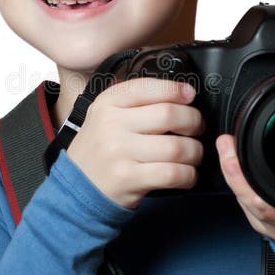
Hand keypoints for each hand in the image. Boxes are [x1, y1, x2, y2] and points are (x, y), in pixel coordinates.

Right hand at [67, 79, 203, 208]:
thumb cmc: (100, 149)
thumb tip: (182, 92)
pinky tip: (187, 174)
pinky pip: (173, 173)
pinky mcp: (129, 178)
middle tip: (197, 128)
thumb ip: (135, 102)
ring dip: (195, 151)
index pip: (148, 87)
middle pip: (169, 114)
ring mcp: (119, 152)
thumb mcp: (106, 116)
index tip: (190, 95)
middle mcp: (111, 124)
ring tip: (194, 154)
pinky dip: (189, 174)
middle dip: (194, 121)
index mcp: (107, 103)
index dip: (176, 89)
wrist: (77, 187)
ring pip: (176, 146)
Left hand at [216, 134, 274, 245]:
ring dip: (231, 174)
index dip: (243, 178)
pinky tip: (233, 164)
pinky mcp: (261, 223)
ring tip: (226, 148)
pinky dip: (237, 181)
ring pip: (241, 201)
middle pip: (247, 199)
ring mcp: (268, 226)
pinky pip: (244, 201)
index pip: (264, 204)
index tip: (234, 149)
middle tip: (225, 143)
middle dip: (232, 170)